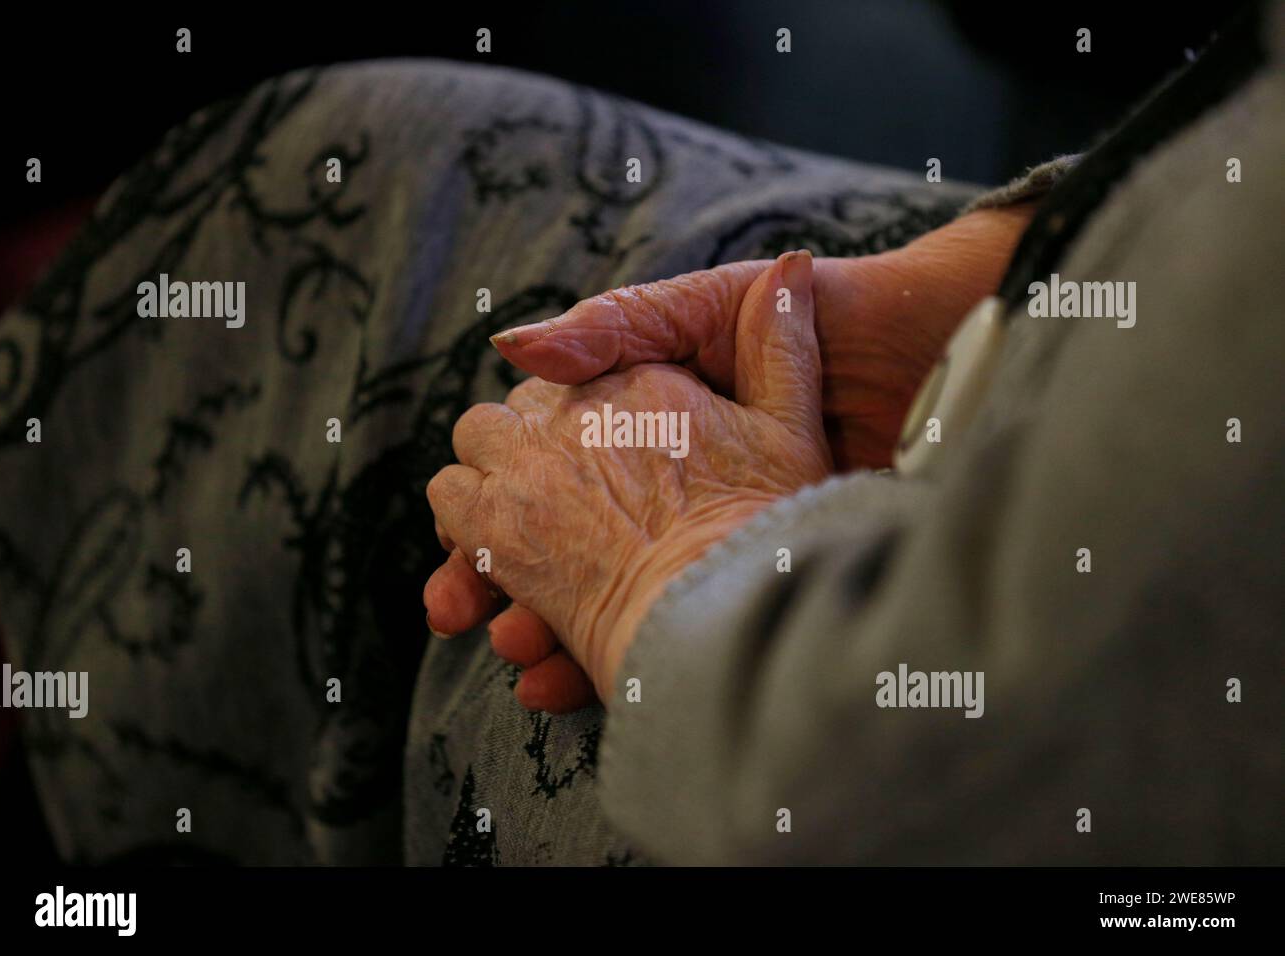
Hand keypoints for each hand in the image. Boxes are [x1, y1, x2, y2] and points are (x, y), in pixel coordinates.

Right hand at [426, 205, 1034, 711]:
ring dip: (547, 624)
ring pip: (604, 592)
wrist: (942, 357)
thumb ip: (611, 327)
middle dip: (497, 581)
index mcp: (643, 418)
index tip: (457, 553)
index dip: (484, 514)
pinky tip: (578, 675)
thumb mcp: (707, 308)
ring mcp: (707, 528)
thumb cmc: (833, 316)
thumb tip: (507, 345)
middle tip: (459, 610)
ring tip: (517, 649)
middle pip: (554, 543)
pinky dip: (623, 653)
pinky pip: (679, 621)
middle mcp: (664, 480)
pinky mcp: (757, 564)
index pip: (538, 476)